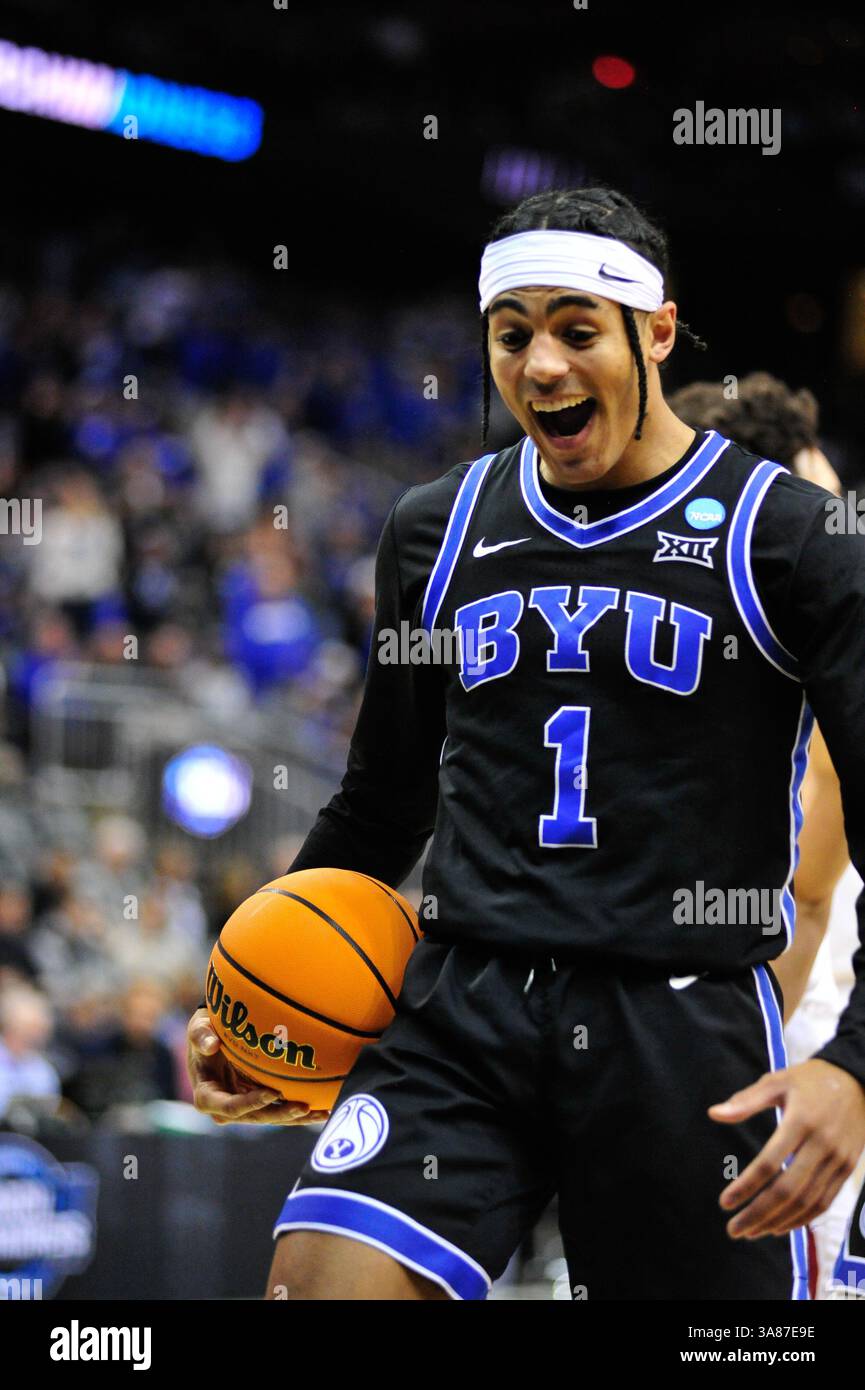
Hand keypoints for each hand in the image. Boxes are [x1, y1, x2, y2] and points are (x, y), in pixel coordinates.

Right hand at [187, 1009, 330, 1124]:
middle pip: (256, 1117)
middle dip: (280, 1114)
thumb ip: (201, 1035)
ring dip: (295, 1118)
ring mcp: (244, 1108)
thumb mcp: (197, 1029)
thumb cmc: (205, 1031)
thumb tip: (210, 1045)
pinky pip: (278, 1109)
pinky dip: (299, 1111)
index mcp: (207, 1096)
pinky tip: (322, 1109)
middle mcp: (225, 1109)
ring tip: (320, 1113)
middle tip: (304, 1107)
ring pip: (271, 1117)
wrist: (213, 1039)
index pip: (230, 1107)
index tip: (272, 1093)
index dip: (251, 1103)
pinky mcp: (258, 1103)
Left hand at [709, 1058, 864, 1237]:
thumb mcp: (776, 1081)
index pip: (769, 1163)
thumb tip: (713, 1114)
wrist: (858, 1081)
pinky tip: (779, 1225)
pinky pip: (824, 1202)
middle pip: (788, 1190)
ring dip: (777, 1222)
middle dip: (758, 1214)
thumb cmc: (809, 1081)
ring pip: (806, 1202)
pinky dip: (801, 1219)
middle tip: (733, 1230)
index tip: (725, 1202)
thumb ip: (746, 1101)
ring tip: (752, 1232)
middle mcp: (822, 1144)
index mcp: (800, 1121)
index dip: (746, 1186)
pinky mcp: (847, 1169)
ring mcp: (838, 1160)